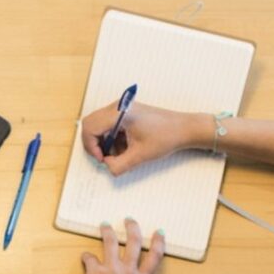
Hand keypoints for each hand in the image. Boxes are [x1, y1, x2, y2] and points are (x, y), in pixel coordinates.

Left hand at [75, 218, 165, 273]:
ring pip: (111, 242)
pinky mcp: (95, 272)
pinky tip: (85, 257)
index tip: (159, 232)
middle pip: (134, 242)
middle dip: (132, 227)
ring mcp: (112, 270)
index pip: (155, 257)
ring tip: (104, 225)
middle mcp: (128, 273)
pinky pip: (90, 257)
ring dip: (107, 231)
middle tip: (129, 220)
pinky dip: (87, 256)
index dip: (158, 242)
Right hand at [80, 101, 210, 175]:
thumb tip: (107, 167)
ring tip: (121, 154)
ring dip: (105, 143)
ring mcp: (121, 108)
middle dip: (95, 144)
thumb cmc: (165, 137)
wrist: (183, 128)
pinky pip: (109, 126)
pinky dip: (113, 140)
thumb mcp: (140, 156)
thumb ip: (118, 165)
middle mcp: (117, 107)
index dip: (91, 147)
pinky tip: (126, 148)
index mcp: (119, 113)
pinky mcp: (126, 113)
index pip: (90, 128)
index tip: (103, 160)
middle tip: (106, 159)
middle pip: (91, 125)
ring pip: (99, 126)